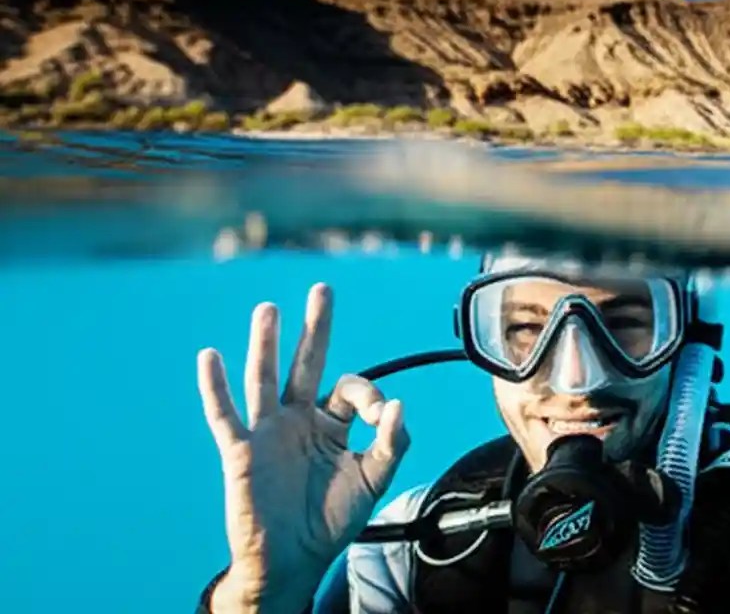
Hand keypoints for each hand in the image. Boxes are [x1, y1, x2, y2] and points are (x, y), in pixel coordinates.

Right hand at [197, 283, 409, 612]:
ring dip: (266, 344)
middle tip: (323, 290)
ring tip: (269, 310)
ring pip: (265, 379)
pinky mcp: (241, 451)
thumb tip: (398, 404)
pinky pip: (225, 415)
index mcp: (331, 424)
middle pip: (306, 364)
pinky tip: (210, 358)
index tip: (382, 417)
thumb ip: (391, 443)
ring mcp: (268, 432)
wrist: (293, 560)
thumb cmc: (330, 521)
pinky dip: (215, 387)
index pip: (352, 389)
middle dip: (315, 328)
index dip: (371, 395)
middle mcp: (298, 420)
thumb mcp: (373, 481)